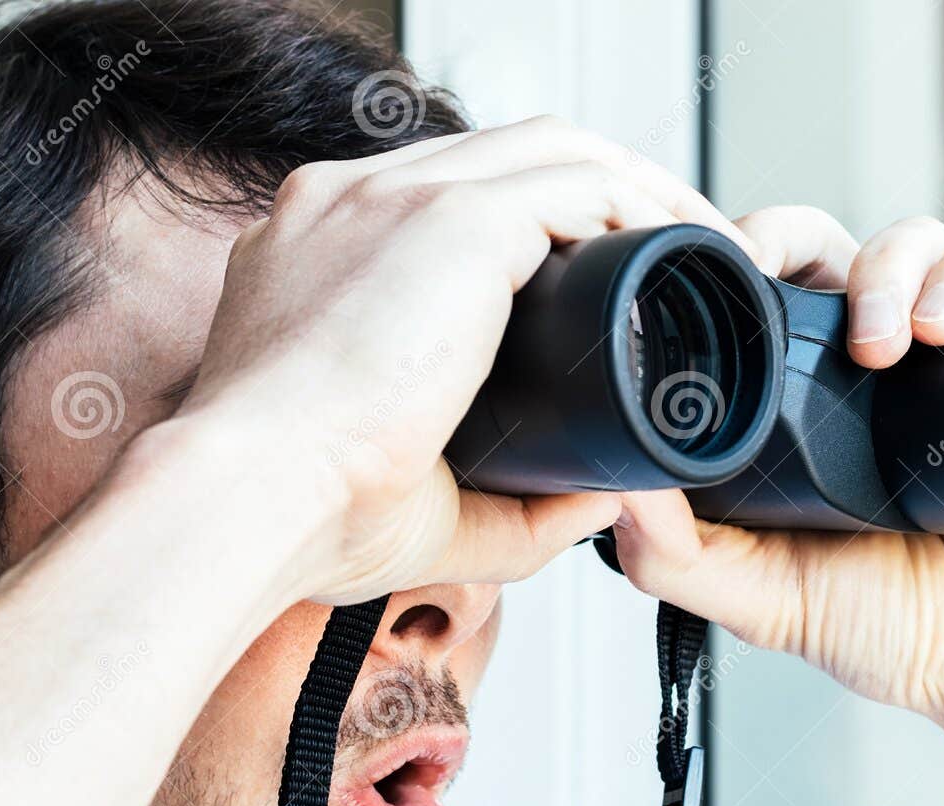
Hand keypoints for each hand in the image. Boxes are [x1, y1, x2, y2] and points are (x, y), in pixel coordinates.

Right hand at [160, 116, 754, 602]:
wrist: (245, 502)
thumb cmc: (300, 514)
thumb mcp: (419, 503)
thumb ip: (510, 502)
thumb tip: (597, 503)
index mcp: (319, 254)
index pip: (445, 202)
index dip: (533, 230)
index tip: (596, 283)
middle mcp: (349, 202)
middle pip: (507, 159)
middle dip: (598, 196)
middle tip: (669, 258)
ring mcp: (391, 196)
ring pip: (553, 152)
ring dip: (636, 193)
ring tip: (699, 247)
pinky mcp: (444, 216)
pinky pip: (578, 181)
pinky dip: (642, 207)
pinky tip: (684, 250)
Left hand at [611, 209, 943, 724]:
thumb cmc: (896, 627)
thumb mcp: (762, 595)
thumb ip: (677, 557)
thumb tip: (606, 491)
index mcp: (810, 399)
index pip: (762, 294)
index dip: (728, 264)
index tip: (697, 279)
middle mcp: (881, 366)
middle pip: (832, 247)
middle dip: (793, 237)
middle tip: (766, 272)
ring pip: (922, 246)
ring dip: (889, 267)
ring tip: (876, 343)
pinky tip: (943, 331)